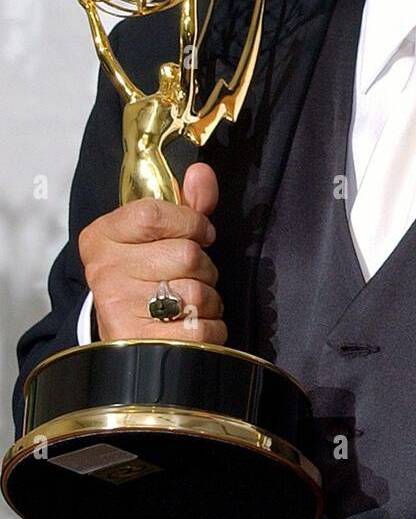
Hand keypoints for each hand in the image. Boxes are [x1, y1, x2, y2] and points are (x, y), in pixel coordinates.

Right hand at [78, 162, 225, 342]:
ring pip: (198, 293)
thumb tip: (202, 174)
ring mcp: (121, 310)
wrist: (125, 337)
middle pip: (186, 255)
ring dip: (208, 299)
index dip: (190, 222)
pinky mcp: (144, 344)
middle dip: (204, 266)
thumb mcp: (157, 236)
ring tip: (187, 302)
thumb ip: (185, 204)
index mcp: (102, 237)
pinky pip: (204, 328)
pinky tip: (189, 325)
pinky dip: (211, 327)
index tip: (200, 232)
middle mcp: (105, 272)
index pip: (154, 215)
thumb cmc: (144, 278)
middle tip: (189, 275)